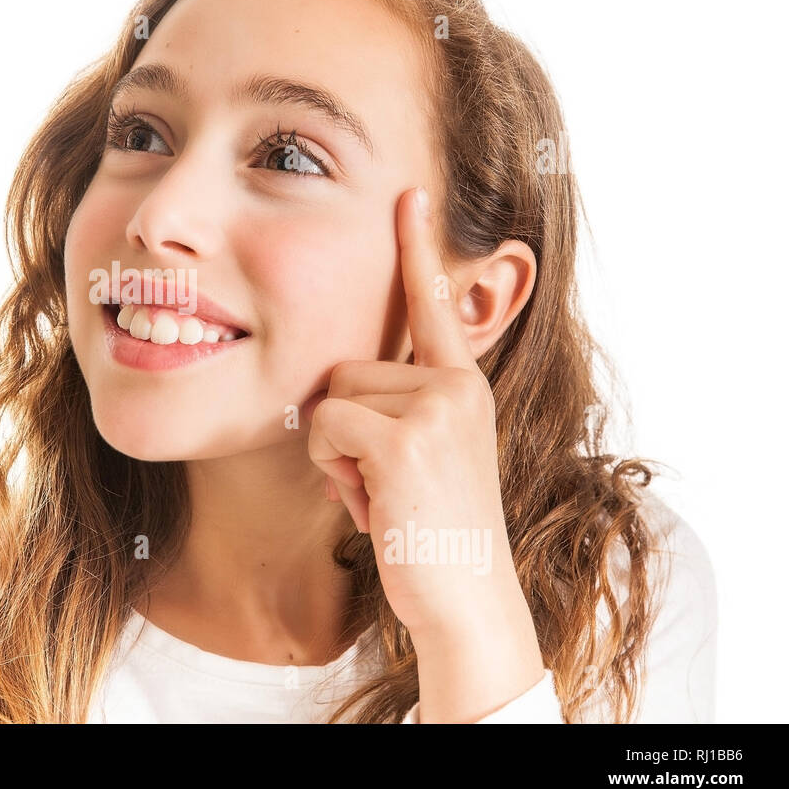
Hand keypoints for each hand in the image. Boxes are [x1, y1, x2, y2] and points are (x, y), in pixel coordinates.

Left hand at [305, 188, 544, 722]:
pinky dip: (333, 471)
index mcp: (462, 384)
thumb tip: (330, 393)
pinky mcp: (408, 438)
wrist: (463, 599)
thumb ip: (394, 409)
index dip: (420, 246)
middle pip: (343, 369)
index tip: (408, 190)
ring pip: (329, 399)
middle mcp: (458, 385)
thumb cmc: (428, 530)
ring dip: (335, 455)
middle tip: (384, 481)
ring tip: (381, 493)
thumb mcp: (421, 456)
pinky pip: (325, 427)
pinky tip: (373, 504)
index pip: (434, 304)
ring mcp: (438, 408)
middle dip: (342, 431)